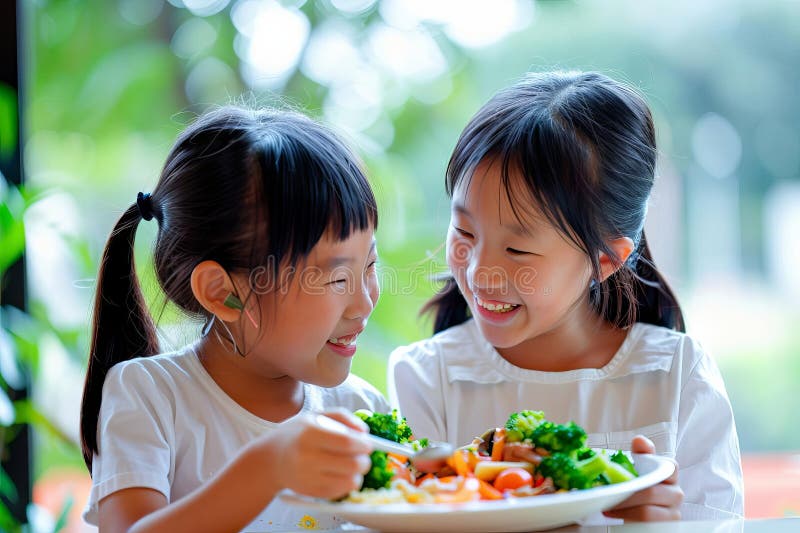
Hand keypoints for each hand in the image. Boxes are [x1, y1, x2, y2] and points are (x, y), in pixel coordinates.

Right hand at [257, 408, 372, 499]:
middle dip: (365, 461)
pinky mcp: (312, 492)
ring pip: (350, 482)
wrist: (271, 459)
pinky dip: (348, 483)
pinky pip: (341, 492)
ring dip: (358, 474)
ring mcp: (309, 478)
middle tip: (363, 456)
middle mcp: (308, 458)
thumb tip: (364, 432)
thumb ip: (343, 417)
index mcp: (310, 434)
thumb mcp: (317, 416)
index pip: (346, 442)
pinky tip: (342, 474)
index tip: (368, 444)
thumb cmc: (298, 434)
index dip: (363, 444)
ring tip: (353, 465)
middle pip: (351, 464)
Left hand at [603, 435, 682, 520]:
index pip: (670, 467)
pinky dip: (626, 519)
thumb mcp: (639, 469)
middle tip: (609, 494)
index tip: (629, 471)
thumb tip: (639, 440)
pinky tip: (614, 514)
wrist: (640, 513)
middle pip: (651, 493)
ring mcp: (673, 513)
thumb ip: (641, 454)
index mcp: (670, 475)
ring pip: (646, 512)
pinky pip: (645, 524)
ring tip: (609, 505)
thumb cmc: (640, 488)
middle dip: (626, 494)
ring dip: (623, 509)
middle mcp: (676, 494)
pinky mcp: (665, 528)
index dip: (650, 467)